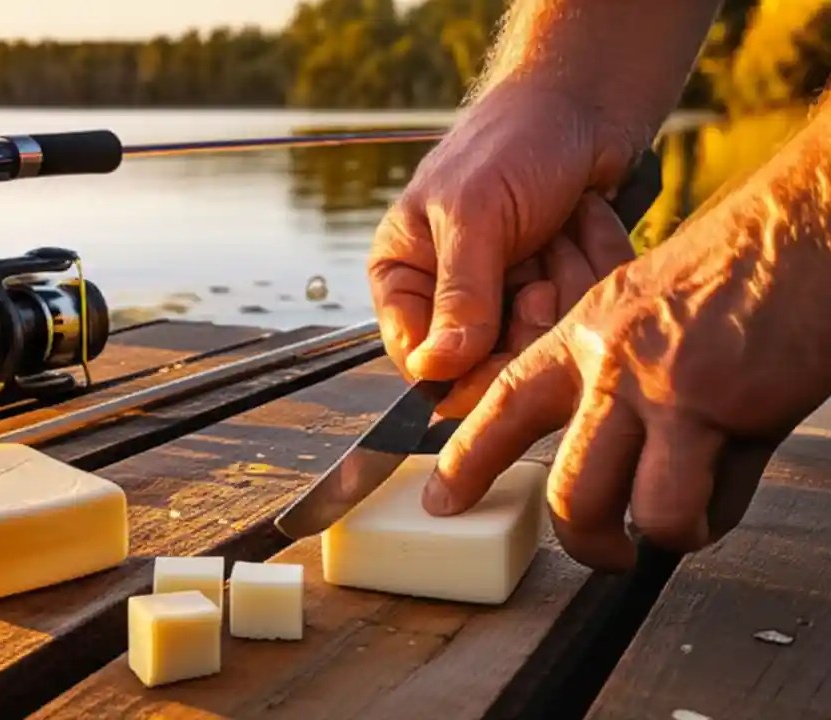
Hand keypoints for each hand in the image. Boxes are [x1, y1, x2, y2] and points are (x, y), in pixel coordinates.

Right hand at [369, 81, 638, 416]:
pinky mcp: (559, 297)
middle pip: (484, 367)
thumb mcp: (475, 214)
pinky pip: (583, 322)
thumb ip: (459, 294)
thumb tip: (434, 368)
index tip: (501, 343)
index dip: (460, 368)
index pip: (418, 359)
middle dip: (527, 323)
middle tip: (542, 279)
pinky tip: (585, 229)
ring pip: (540, 348)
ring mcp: (507, 301)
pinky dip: (594, 274)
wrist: (584, 104)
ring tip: (563, 235)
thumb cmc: (512, 142)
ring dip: (565, 289)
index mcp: (403, 278)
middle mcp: (449, 298)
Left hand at [423, 192, 830, 570]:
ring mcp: (672, 391)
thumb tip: (603, 431)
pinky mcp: (732, 411)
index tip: (443, 498)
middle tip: (601, 553)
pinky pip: (710, 502)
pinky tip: (726, 490)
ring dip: (658, 537)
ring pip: (639, 511)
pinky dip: (717, 515)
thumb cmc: (738, 263)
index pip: (504, 404)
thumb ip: (612, 362)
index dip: (467, 460)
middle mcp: (615, 364)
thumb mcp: (644, 299)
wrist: (807, 225)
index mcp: (587, 333)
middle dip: (582, 539)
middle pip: (569, 488)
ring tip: (672, 532)